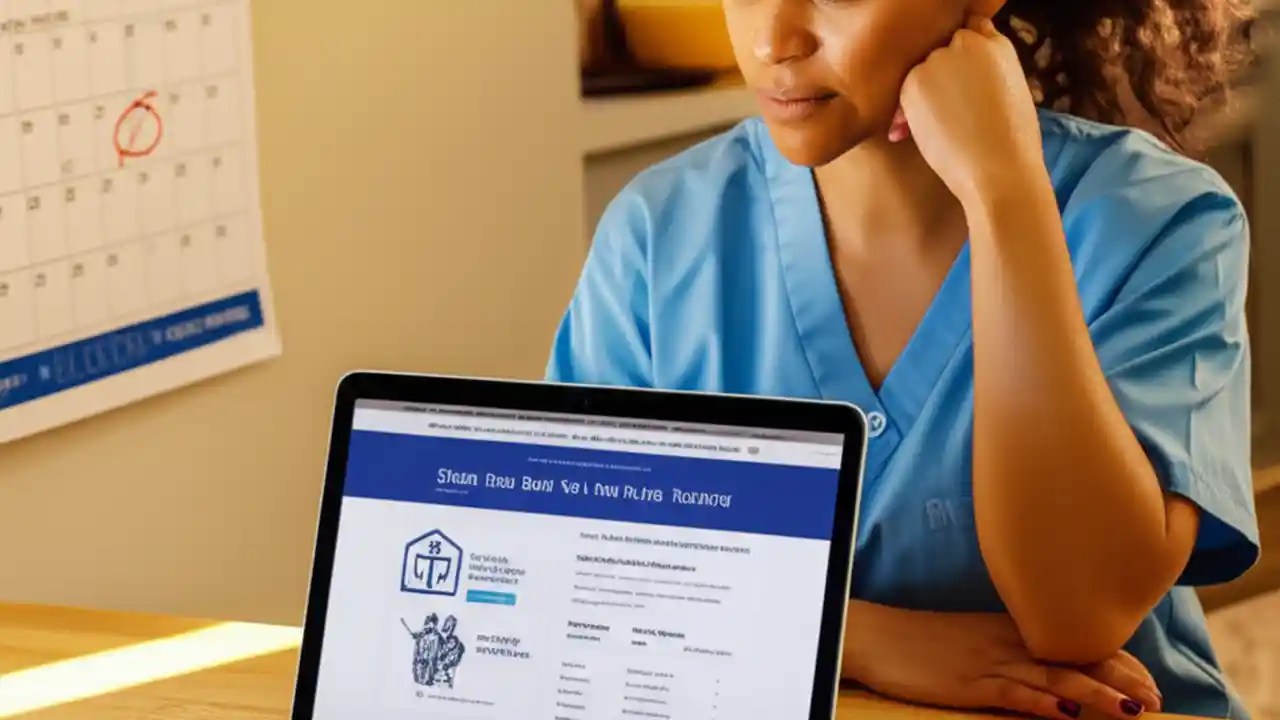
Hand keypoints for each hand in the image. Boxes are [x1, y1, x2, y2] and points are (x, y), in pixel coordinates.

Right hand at [844, 601, 1162, 719]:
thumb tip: (1046, 675)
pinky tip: (1067, 715)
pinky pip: (1013, 693)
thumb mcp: (973, 640)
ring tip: (1134, 710)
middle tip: (1157, 699)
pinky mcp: (969, 684)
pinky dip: (1042, 704)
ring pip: (1055, 678)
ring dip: (1098, 695)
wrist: (877, 635)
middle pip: (1076, 657)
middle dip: (1121, 679)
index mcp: (1012, 629)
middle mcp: (1009, 642)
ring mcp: (990, 662)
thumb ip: (1010, 651)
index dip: (1118, 663)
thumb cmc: (923, 642)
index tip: (1149, 682)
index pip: (1077, 642)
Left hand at [892, 15, 1045, 206]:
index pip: (971, 37)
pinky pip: (907, 93)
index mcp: (996, 43)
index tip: (969, 90)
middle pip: (942, 54)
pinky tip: (933, 132)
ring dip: (926, 95)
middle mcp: (964, 43)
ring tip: (947, 126)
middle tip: (958, 112)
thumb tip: (966, 64)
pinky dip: (911, 112)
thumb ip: (988, 67)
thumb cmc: (1012, 140)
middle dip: (944, 79)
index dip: (967, 66)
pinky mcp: (913, 82)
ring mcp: (936, 60)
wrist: (996, 168)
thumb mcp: (1011, 89)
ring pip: (922, 73)